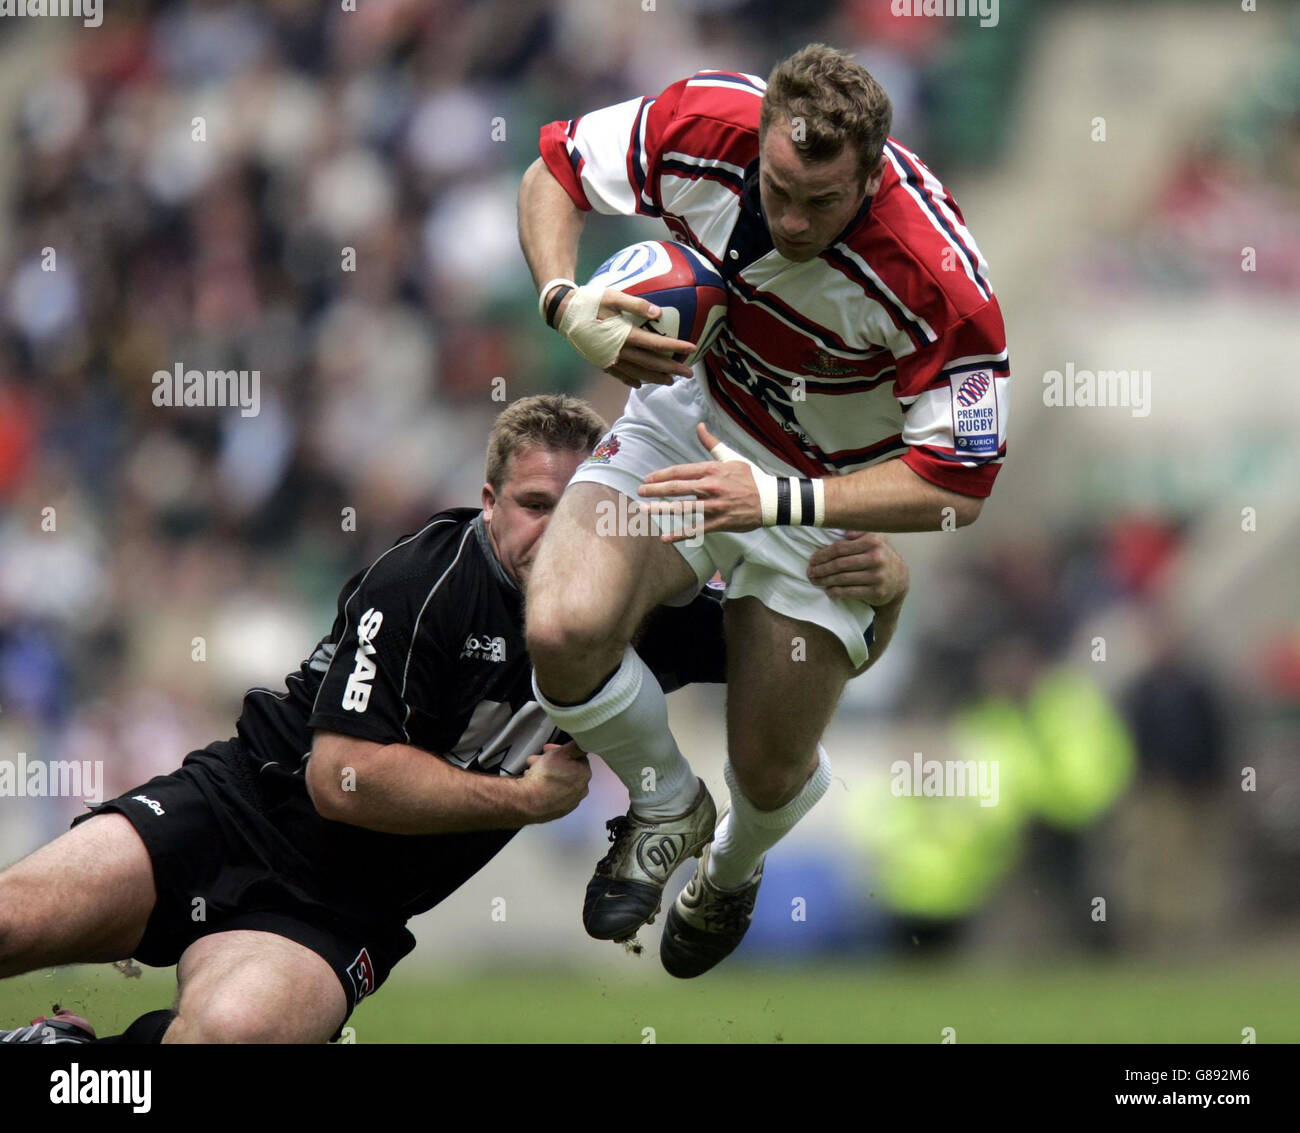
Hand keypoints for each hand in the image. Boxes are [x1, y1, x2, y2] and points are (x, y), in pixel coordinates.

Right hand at [521, 741, 590, 822]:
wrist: (528, 801)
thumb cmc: (546, 775)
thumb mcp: (561, 752)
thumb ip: (576, 746)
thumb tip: (584, 743)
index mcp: (585, 774)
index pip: (576, 757)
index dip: (561, 750)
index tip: (548, 748)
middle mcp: (581, 790)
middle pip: (566, 769)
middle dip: (550, 761)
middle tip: (537, 758)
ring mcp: (569, 803)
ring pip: (557, 781)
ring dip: (545, 772)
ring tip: (531, 769)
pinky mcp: (558, 811)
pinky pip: (552, 794)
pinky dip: (544, 787)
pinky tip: (534, 783)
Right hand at [552, 285, 696, 389]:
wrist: (562, 313)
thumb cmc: (589, 301)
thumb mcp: (613, 296)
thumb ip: (636, 304)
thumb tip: (658, 312)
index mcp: (624, 336)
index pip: (656, 345)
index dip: (675, 347)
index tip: (692, 348)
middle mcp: (618, 352)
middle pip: (651, 364)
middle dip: (671, 369)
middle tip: (689, 373)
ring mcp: (609, 360)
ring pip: (637, 374)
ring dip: (656, 378)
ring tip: (670, 381)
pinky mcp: (600, 362)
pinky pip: (619, 376)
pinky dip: (631, 380)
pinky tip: (639, 384)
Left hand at [638, 423, 762, 542]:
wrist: (771, 500)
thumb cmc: (750, 478)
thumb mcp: (731, 457)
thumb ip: (712, 444)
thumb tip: (700, 426)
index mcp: (712, 470)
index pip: (680, 471)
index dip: (661, 475)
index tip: (648, 478)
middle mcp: (710, 487)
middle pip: (676, 488)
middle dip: (655, 490)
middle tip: (640, 491)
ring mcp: (714, 506)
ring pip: (682, 508)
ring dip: (661, 509)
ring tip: (644, 509)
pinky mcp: (719, 522)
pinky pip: (696, 529)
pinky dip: (680, 534)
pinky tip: (665, 538)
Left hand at [806, 531, 908, 604]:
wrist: (898, 578)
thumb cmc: (878, 555)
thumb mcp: (873, 538)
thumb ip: (858, 531)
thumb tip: (843, 530)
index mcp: (873, 541)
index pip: (840, 547)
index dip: (822, 554)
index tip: (812, 559)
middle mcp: (876, 557)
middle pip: (839, 564)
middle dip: (821, 569)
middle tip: (810, 572)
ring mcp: (877, 576)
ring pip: (843, 578)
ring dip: (825, 581)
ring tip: (815, 581)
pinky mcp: (877, 592)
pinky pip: (850, 592)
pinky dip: (836, 592)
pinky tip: (828, 591)